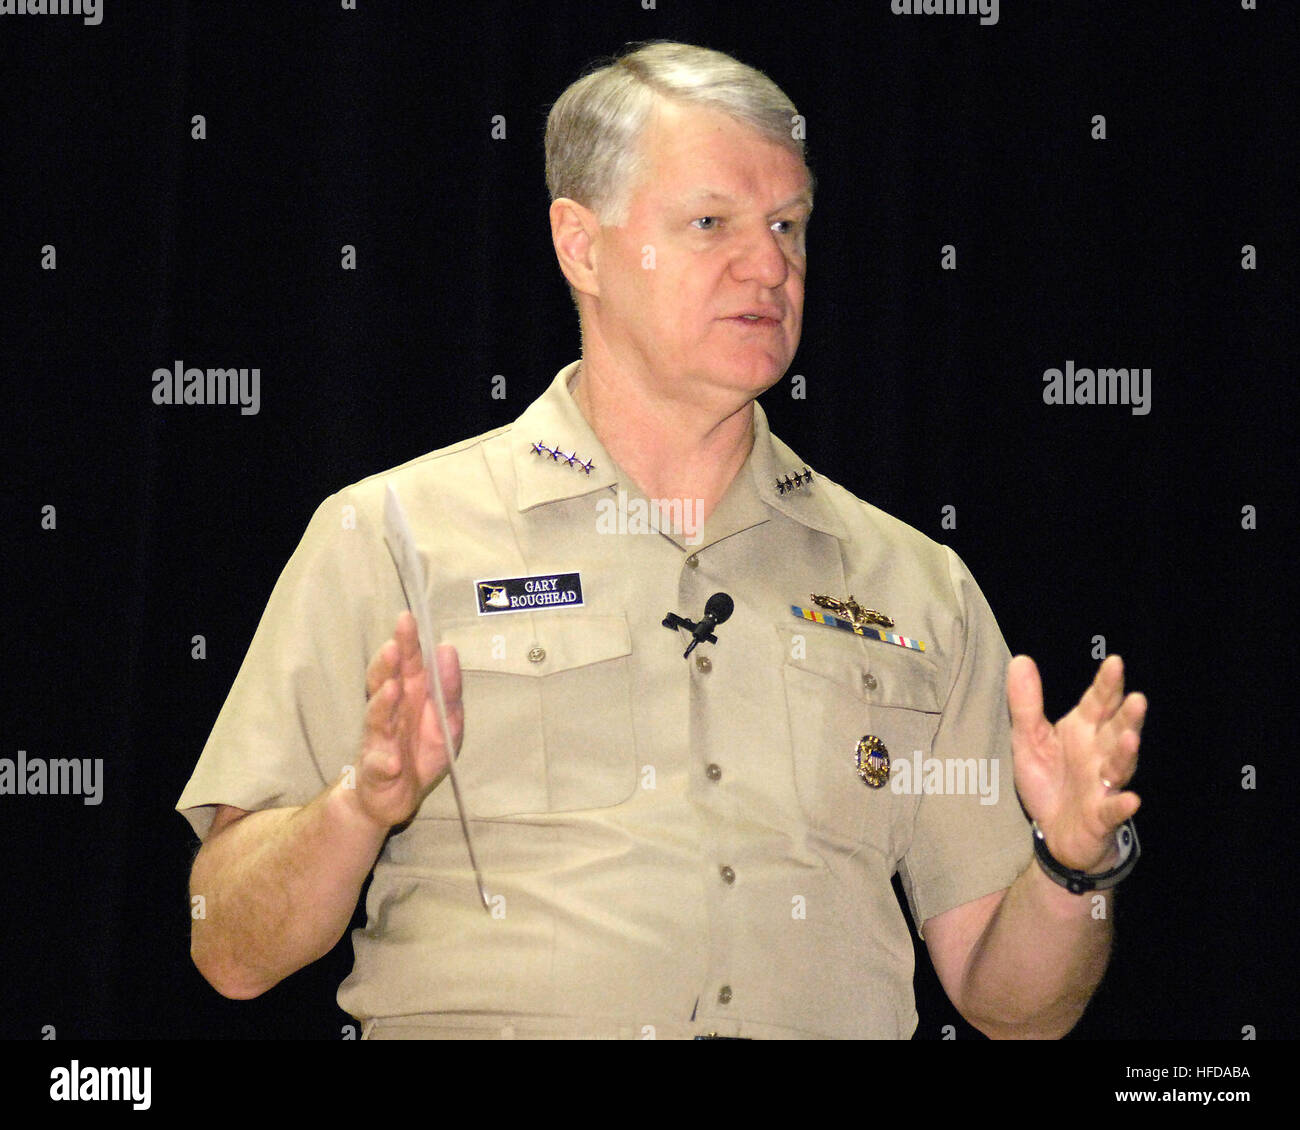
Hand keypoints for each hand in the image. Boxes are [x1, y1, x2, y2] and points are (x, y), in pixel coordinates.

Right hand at [349, 611, 462, 831]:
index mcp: (409, 696)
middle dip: (389, 663)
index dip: (407, 642)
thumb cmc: (420, 752)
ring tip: (392, 690)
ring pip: (377, 718)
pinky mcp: (375, 770)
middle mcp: (390, 712)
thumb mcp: (447, 721)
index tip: (409, 618)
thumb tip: (447, 649)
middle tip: (394, 642)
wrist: (393, 798)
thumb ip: (449, 689)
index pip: (407, 663)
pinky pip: (379, 765)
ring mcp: (379, 740)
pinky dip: (383, 763)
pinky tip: (391, 761)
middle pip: (386, 682)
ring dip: (383, 704)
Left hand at [1008, 654, 1144, 871]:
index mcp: (1082, 731)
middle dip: (1127, 716)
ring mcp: (1102, 785)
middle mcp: (1098, 754)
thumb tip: (1021, 659)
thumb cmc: (1048, 779)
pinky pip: (1112, 810)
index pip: (1097, 703)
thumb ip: (1026, 702)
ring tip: (1131, 738)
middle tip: (1137, 698)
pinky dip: (1121, 805)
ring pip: (1119, 766)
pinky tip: (1131, 800)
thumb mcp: (1029, 738)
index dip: (1106, 685)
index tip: (1114, 662)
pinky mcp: (1100, 815)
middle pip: (1116, 731)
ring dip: (1126, 753)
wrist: (1053, 832)